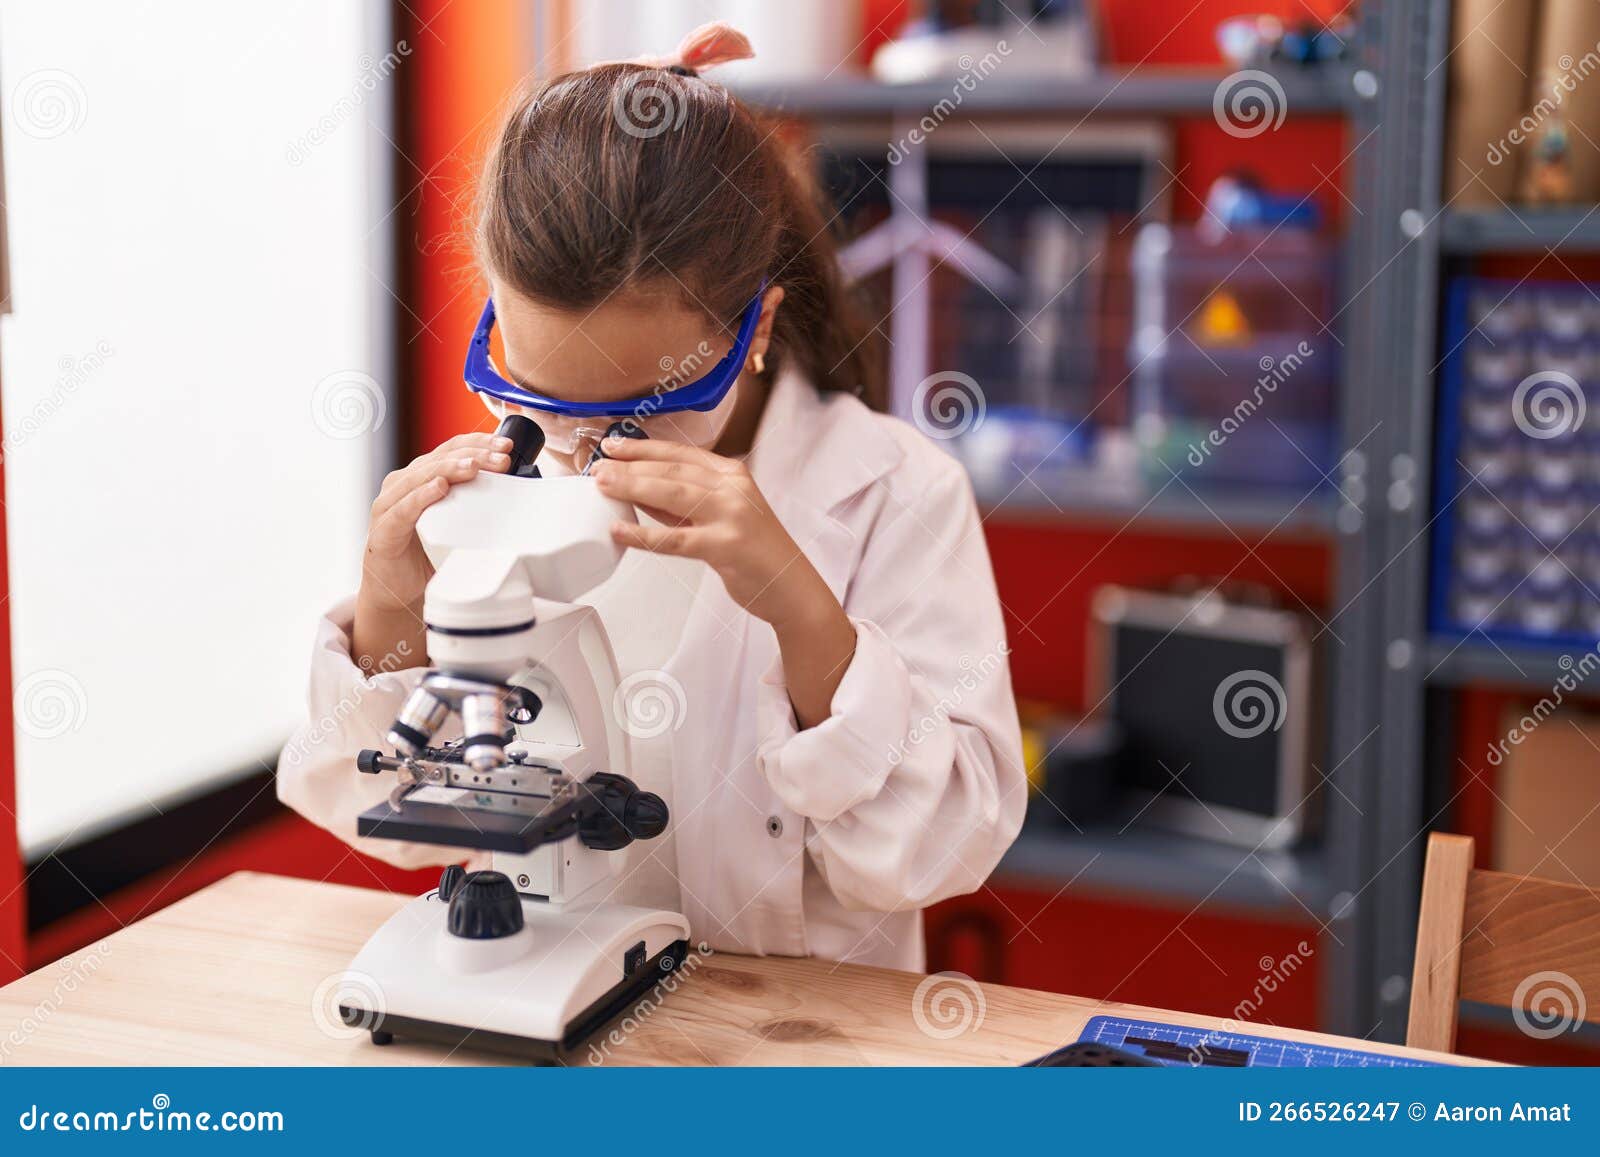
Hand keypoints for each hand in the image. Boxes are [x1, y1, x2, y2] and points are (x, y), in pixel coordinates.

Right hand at [352, 431, 512, 670]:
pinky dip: (421, 496)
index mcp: (422, 477)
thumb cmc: (425, 553)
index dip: (478, 443)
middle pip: (440, 458)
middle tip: (502, 459)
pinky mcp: (383, 529)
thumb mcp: (456, 524)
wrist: (395, 589)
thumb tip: (521, 502)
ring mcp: (390, 504)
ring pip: (421, 476)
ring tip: (474, 467)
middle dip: (474, 455)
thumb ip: (476, 509)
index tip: (507, 445)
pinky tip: (439, 487)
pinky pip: (402, 509)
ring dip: (451, 469)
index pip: (452, 449)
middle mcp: (403, 483)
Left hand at [590, 437, 854, 726]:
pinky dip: (643, 533)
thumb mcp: (723, 515)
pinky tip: (619, 530)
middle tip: (597, 468)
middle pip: (672, 470)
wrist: (792, 588)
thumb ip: (685, 503)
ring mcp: (731, 515)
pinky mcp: (725, 546)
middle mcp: (733, 488)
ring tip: (602, 486)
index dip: (644, 447)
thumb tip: (640, 490)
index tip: (614, 446)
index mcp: (733, 474)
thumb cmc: (757, 553)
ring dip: (632, 488)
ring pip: (671, 494)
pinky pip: (674, 538)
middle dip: (630, 466)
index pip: (681, 453)